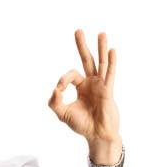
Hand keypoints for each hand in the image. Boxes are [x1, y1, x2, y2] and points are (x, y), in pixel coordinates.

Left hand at [48, 29, 120, 145]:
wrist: (97, 135)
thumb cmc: (82, 125)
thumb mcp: (62, 113)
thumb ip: (54, 101)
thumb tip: (55, 89)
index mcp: (82, 87)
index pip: (71, 76)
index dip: (63, 80)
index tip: (59, 91)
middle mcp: (92, 83)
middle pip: (87, 60)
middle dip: (82, 46)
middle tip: (77, 31)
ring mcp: (101, 85)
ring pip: (100, 63)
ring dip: (100, 48)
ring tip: (101, 33)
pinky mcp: (108, 90)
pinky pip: (109, 74)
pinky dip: (111, 62)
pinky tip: (112, 51)